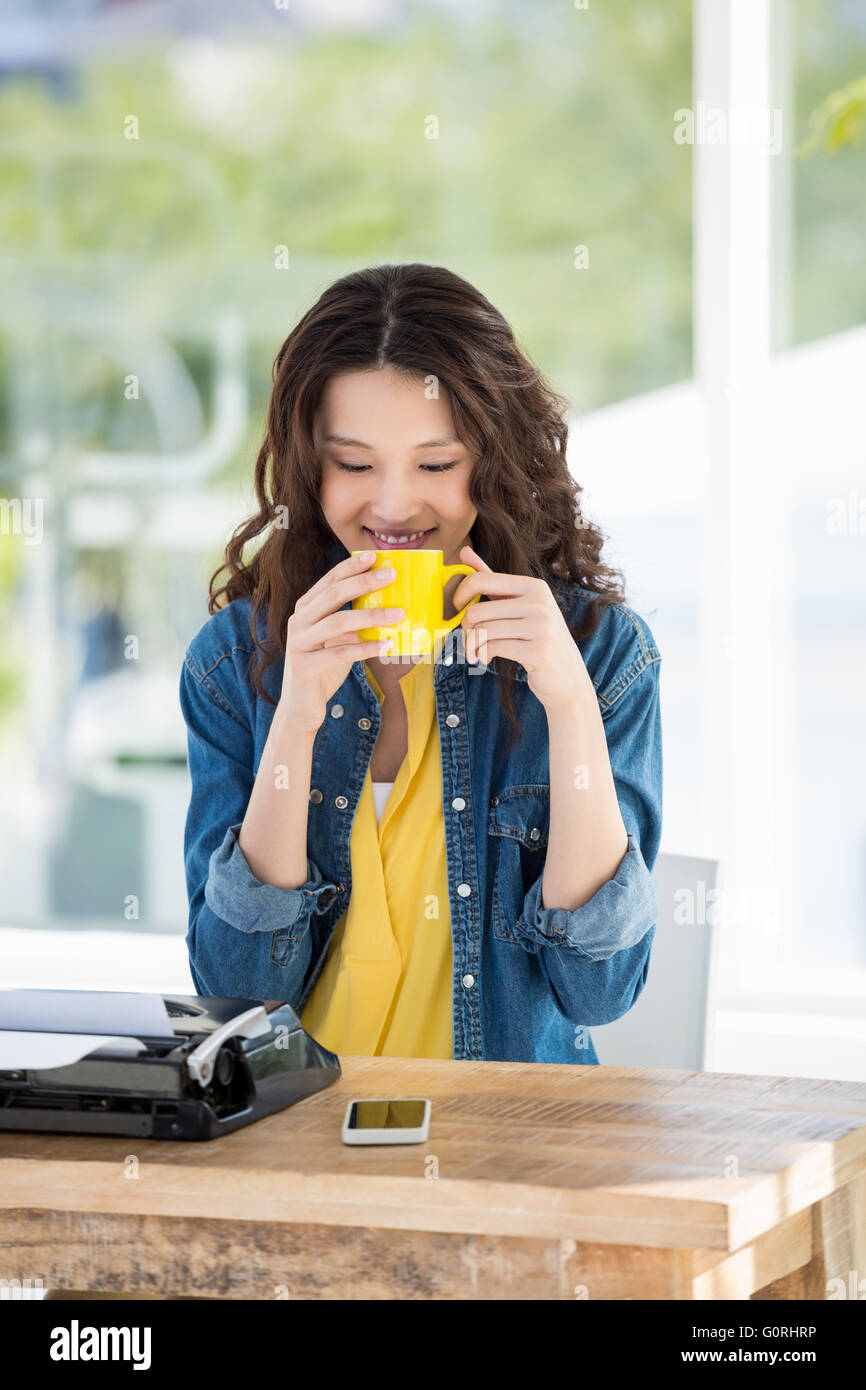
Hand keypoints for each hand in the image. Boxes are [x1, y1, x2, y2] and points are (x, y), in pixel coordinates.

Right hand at [278, 551, 404, 733]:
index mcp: (305, 609)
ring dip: (371, 616)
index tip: (374, 556)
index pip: (329, 581)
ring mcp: (299, 643)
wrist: (300, 706)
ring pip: (338, 622)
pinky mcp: (304, 666)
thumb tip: (387, 604)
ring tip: (399, 613)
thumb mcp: (337, 639)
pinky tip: (386, 646)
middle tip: (392, 574)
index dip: (350, 567)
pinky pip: (339, 654)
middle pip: (333, 595)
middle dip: (364, 582)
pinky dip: (365, 649)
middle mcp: (298, 622)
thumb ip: (350, 621)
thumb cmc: (323, 668)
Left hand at [452, 545, 585, 712]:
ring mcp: (541, 626)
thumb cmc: (538, 638)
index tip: (458, 608)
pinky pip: (492, 648)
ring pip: (482, 631)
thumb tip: (463, 552)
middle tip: (468, 638)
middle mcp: (539, 602)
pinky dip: (483, 655)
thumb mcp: (518, 604)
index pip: (481, 579)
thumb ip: (491, 579)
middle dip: (465, 628)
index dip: (460, 595)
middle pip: (476, 610)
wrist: (567, 676)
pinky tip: (487, 658)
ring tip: (476, 651)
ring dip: (472, 645)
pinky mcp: (537, 651)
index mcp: (534, 586)